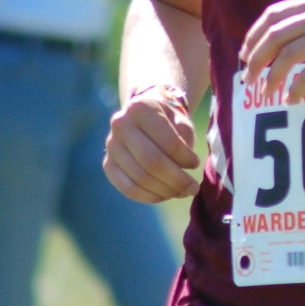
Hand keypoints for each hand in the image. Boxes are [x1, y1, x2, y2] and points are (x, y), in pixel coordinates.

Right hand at [103, 88, 200, 202]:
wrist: (144, 118)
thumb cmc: (168, 121)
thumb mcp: (181, 122)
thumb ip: (184, 141)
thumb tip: (185, 170)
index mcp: (141, 108)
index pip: (168, 142)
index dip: (185, 158)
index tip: (196, 164)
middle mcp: (121, 125)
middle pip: (152, 162)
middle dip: (176, 180)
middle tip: (193, 188)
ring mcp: (111, 146)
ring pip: (140, 178)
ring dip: (165, 191)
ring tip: (182, 193)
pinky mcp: (108, 165)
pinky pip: (128, 188)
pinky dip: (149, 196)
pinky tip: (165, 196)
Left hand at [242, 0, 304, 103]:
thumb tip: (283, 44)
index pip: (273, 14)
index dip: (253, 35)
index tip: (245, 54)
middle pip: (275, 35)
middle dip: (256, 59)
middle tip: (249, 78)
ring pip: (288, 55)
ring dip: (272, 77)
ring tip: (266, 94)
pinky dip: (296, 88)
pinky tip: (292, 98)